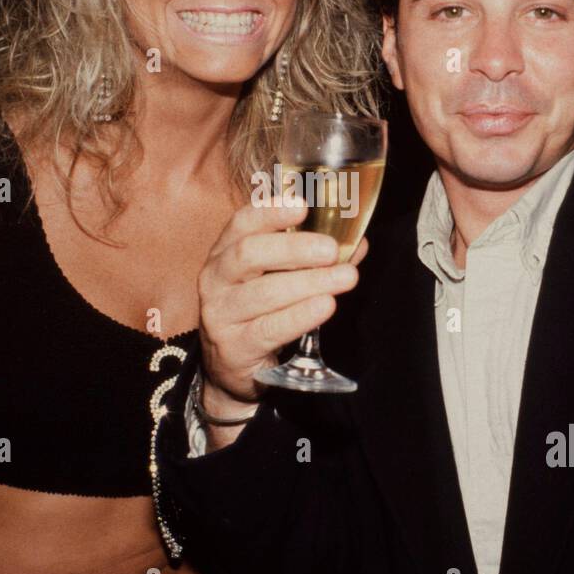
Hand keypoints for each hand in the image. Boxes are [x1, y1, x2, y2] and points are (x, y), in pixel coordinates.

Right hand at [197, 202, 364, 409]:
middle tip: (331, 250)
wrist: (231, 367)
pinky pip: (268, 329)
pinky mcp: (234, 347)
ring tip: (345, 278)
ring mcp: (220, 314)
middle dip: (294, 248)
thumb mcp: (278, 279)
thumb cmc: (258, 311)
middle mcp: (216, 279)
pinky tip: (325, 306)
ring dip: (309, 282)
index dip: (270, 211)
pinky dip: (300, 315)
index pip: (241, 223)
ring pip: (263, 293)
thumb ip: (315, 260)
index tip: (302, 206)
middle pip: (249, 254)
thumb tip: (357, 244)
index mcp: (225, 252)